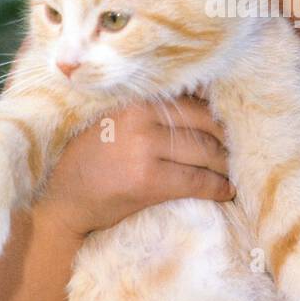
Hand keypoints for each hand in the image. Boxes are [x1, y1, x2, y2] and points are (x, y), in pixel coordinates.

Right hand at [3, 31, 234, 237]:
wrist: (62, 200)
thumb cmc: (89, 160)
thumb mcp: (114, 121)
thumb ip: (148, 113)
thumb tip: (201, 106)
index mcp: (135, 100)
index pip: (191, 102)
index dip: (215, 117)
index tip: (227, 128)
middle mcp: (142, 119)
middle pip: (204, 125)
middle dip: (226, 141)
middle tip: (237, 152)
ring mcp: (146, 149)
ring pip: (205, 153)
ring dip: (225, 165)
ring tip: (233, 172)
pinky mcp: (149, 180)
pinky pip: (197, 181)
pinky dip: (217, 187)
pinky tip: (226, 191)